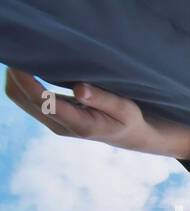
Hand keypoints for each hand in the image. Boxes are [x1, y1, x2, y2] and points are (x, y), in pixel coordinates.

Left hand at [4, 68, 189, 160]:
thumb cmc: (129, 119)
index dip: (28, 81)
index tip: (22, 61)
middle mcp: (60, 126)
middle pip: (21, 98)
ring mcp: (52, 122)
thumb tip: (79, 89)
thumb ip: (103, 98)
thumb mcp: (125, 108)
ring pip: (19, 97)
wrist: (129, 136)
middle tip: (25, 52)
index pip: (43, 102)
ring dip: (17, 77)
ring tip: (28, 58)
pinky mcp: (50, 117)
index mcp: (79, 125)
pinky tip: (32, 67)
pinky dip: (23, 81)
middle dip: (17, 75)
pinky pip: (25, 98)